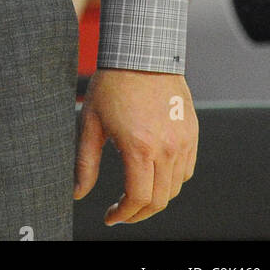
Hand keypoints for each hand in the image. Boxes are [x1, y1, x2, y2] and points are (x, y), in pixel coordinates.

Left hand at [75, 69, 197, 224]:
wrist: (142, 53)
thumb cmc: (113, 83)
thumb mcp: (91, 122)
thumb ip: (85, 163)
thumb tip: (78, 193)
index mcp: (139, 147)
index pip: (139, 199)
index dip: (124, 214)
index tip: (111, 216)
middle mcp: (166, 147)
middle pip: (159, 200)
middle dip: (139, 212)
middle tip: (122, 210)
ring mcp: (183, 140)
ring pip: (175, 187)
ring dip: (156, 197)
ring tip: (136, 192)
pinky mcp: (191, 132)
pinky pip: (186, 169)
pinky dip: (172, 179)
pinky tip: (155, 173)